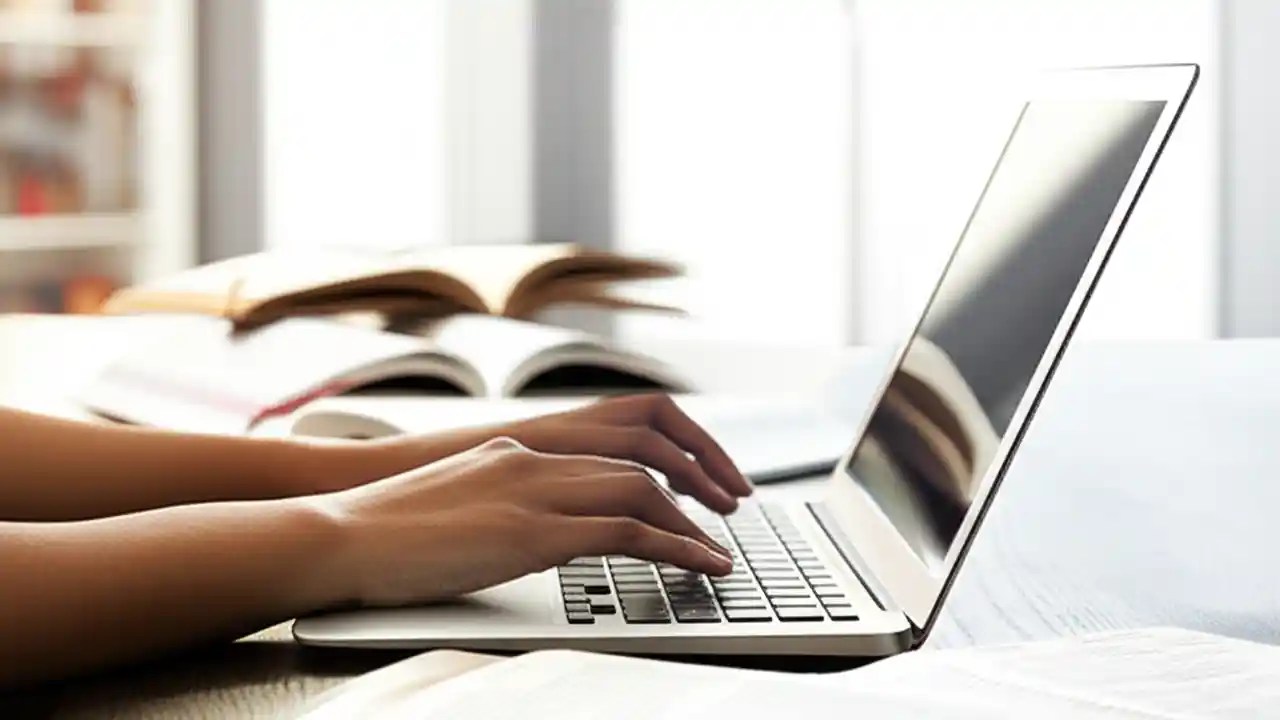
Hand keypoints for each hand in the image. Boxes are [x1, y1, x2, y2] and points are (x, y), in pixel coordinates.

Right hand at [311, 437, 735, 606]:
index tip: (689, 490)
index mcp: (514, 451)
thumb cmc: (385, 531)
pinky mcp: (530, 532)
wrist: (339, 536)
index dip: (659, 467)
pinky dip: (674, 546)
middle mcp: (531, 459)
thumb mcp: (457, 503)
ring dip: (691, 520)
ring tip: (719, 550)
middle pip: (637, 460)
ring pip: (640, 490)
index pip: (608, 447)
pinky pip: (624, 532)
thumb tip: (536, 532)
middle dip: (693, 484)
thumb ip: (504, 504)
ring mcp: (532, 492)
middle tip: (726, 510)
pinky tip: (700, 563)